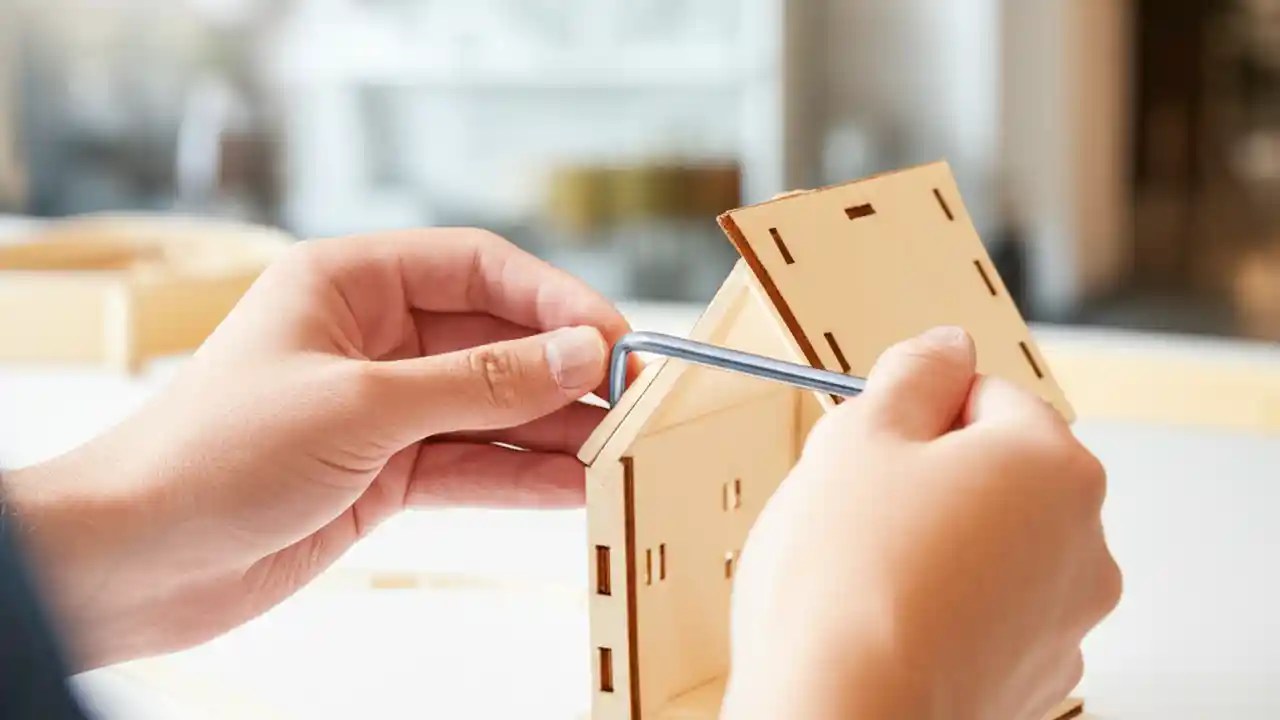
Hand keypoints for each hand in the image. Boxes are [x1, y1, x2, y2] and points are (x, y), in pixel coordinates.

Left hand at [3, 229, 632, 667]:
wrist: (135, 562)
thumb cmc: (213, 456)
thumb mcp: (360, 405)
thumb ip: (479, 382)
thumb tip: (578, 354)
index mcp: (349, 284)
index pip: (478, 267)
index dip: (552, 298)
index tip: (612, 336)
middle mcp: (372, 338)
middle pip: (494, 339)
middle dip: (563, 369)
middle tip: (633, 399)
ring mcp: (383, 408)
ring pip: (491, 407)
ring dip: (553, 428)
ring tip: (620, 447)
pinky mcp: (385, 471)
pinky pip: (472, 463)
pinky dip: (522, 475)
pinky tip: (575, 485)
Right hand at [722, 327, 1120, 719]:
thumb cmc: (845, 585)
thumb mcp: (858, 436)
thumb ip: (912, 373)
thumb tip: (945, 345)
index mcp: (1053, 465)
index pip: (986, 394)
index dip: (914, 414)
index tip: (872, 445)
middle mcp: (1083, 543)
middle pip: (995, 473)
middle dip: (927, 480)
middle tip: (858, 512)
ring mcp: (1063, 621)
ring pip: (988, 547)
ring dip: (936, 546)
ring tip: (866, 577)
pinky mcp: (1031, 680)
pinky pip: (986, 615)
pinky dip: (944, 610)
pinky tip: (888, 624)